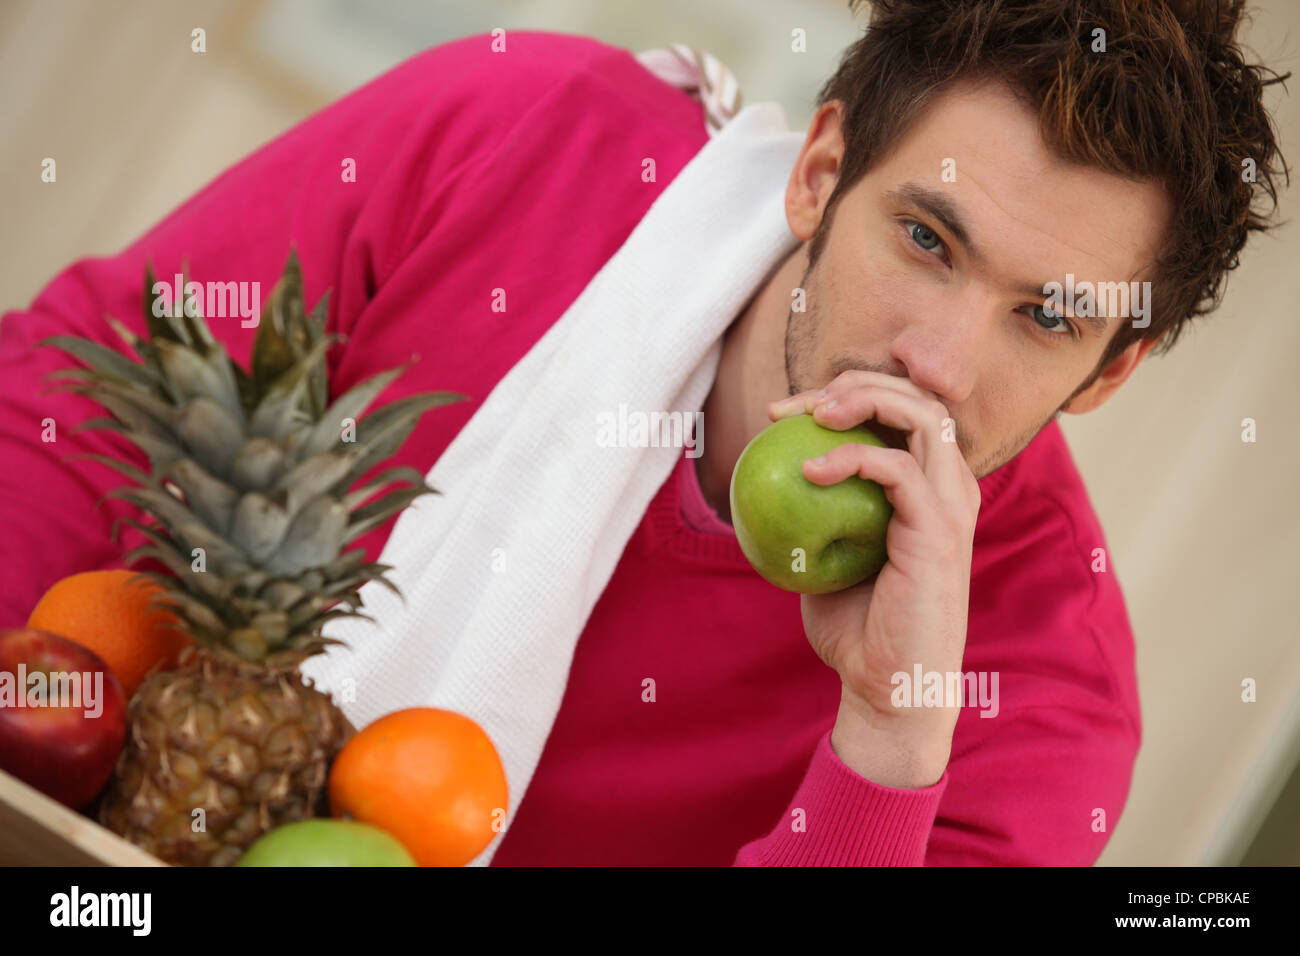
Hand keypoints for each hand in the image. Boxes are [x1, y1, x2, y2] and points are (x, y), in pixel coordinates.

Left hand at [768, 371, 981, 786]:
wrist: (885, 687)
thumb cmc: (856, 627)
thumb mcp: (826, 554)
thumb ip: (816, 510)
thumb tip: (767, 473)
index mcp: (931, 485)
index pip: (905, 409)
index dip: (850, 392)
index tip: (784, 412)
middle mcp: (952, 485)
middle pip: (919, 396)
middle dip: (855, 383)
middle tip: (794, 406)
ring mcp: (953, 504)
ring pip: (924, 414)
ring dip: (863, 400)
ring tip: (810, 417)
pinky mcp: (940, 529)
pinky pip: (897, 468)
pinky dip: (851, 458)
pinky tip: (808, 472)